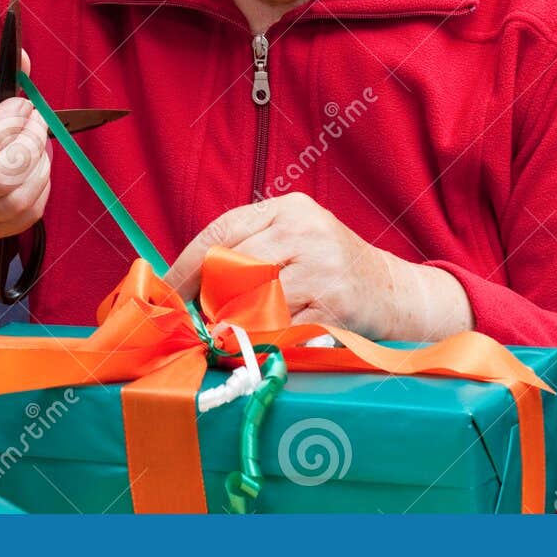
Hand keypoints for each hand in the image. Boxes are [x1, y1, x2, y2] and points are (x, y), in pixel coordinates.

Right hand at [0, 51, 51, 248]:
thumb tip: (23, 61)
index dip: (3, 125)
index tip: (20, 104)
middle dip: (28, 143)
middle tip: (35, 120)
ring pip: (12, 201)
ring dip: (38, 168)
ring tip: (38, 143)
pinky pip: (20, 220)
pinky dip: (39, 193)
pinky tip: (37, 169)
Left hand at [163, 192, 473, 341]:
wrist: (393, 292)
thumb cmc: (330, 269)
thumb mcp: (294, 241)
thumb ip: (248, 250)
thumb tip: (184, 284)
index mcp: (289, 208)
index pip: (222, 230)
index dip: (185, 264)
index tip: (162, 292)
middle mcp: (305, 230)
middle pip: (233, 265)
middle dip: (206, 298)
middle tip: (191, 322)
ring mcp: (322, 267)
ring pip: (253, 300)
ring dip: (232, 324)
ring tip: (223, 336)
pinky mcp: (335, 305)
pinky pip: (281, 329)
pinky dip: (262, 342)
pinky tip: (257, 348)